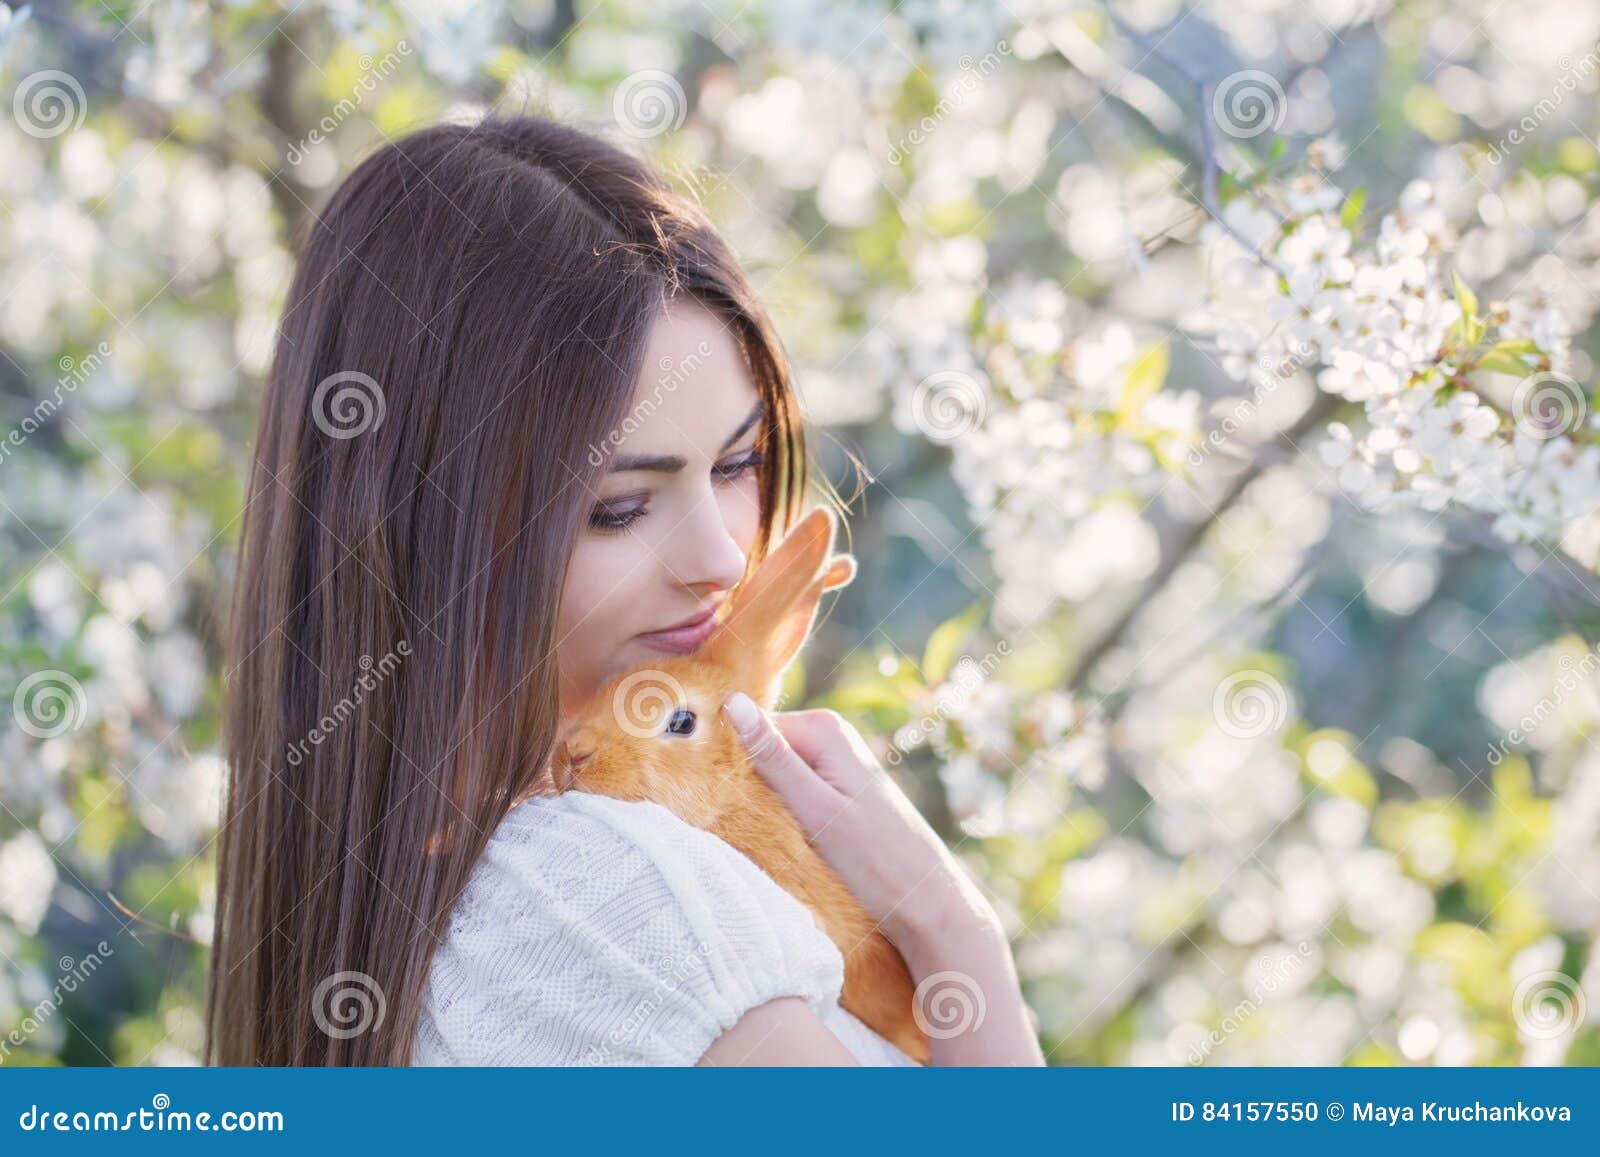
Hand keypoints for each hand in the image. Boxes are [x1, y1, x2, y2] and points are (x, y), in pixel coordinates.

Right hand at [722, 691, 1044, 1064]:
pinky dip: (780, 815)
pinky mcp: (837, 793)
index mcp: (823, 728)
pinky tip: (782, 841)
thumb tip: (731, 701)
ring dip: (761, 803)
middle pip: (759, 751)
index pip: (748, 727)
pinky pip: (790, 794)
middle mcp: (830, 737)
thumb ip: (772, 757)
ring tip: (766, 836)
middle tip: (742, 823)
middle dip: (744, 783)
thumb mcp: (815, 809)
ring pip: (772, 776)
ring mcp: (834, 765)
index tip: (714, 797)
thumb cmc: (875, 861)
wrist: (927, 904)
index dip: (727, 761)